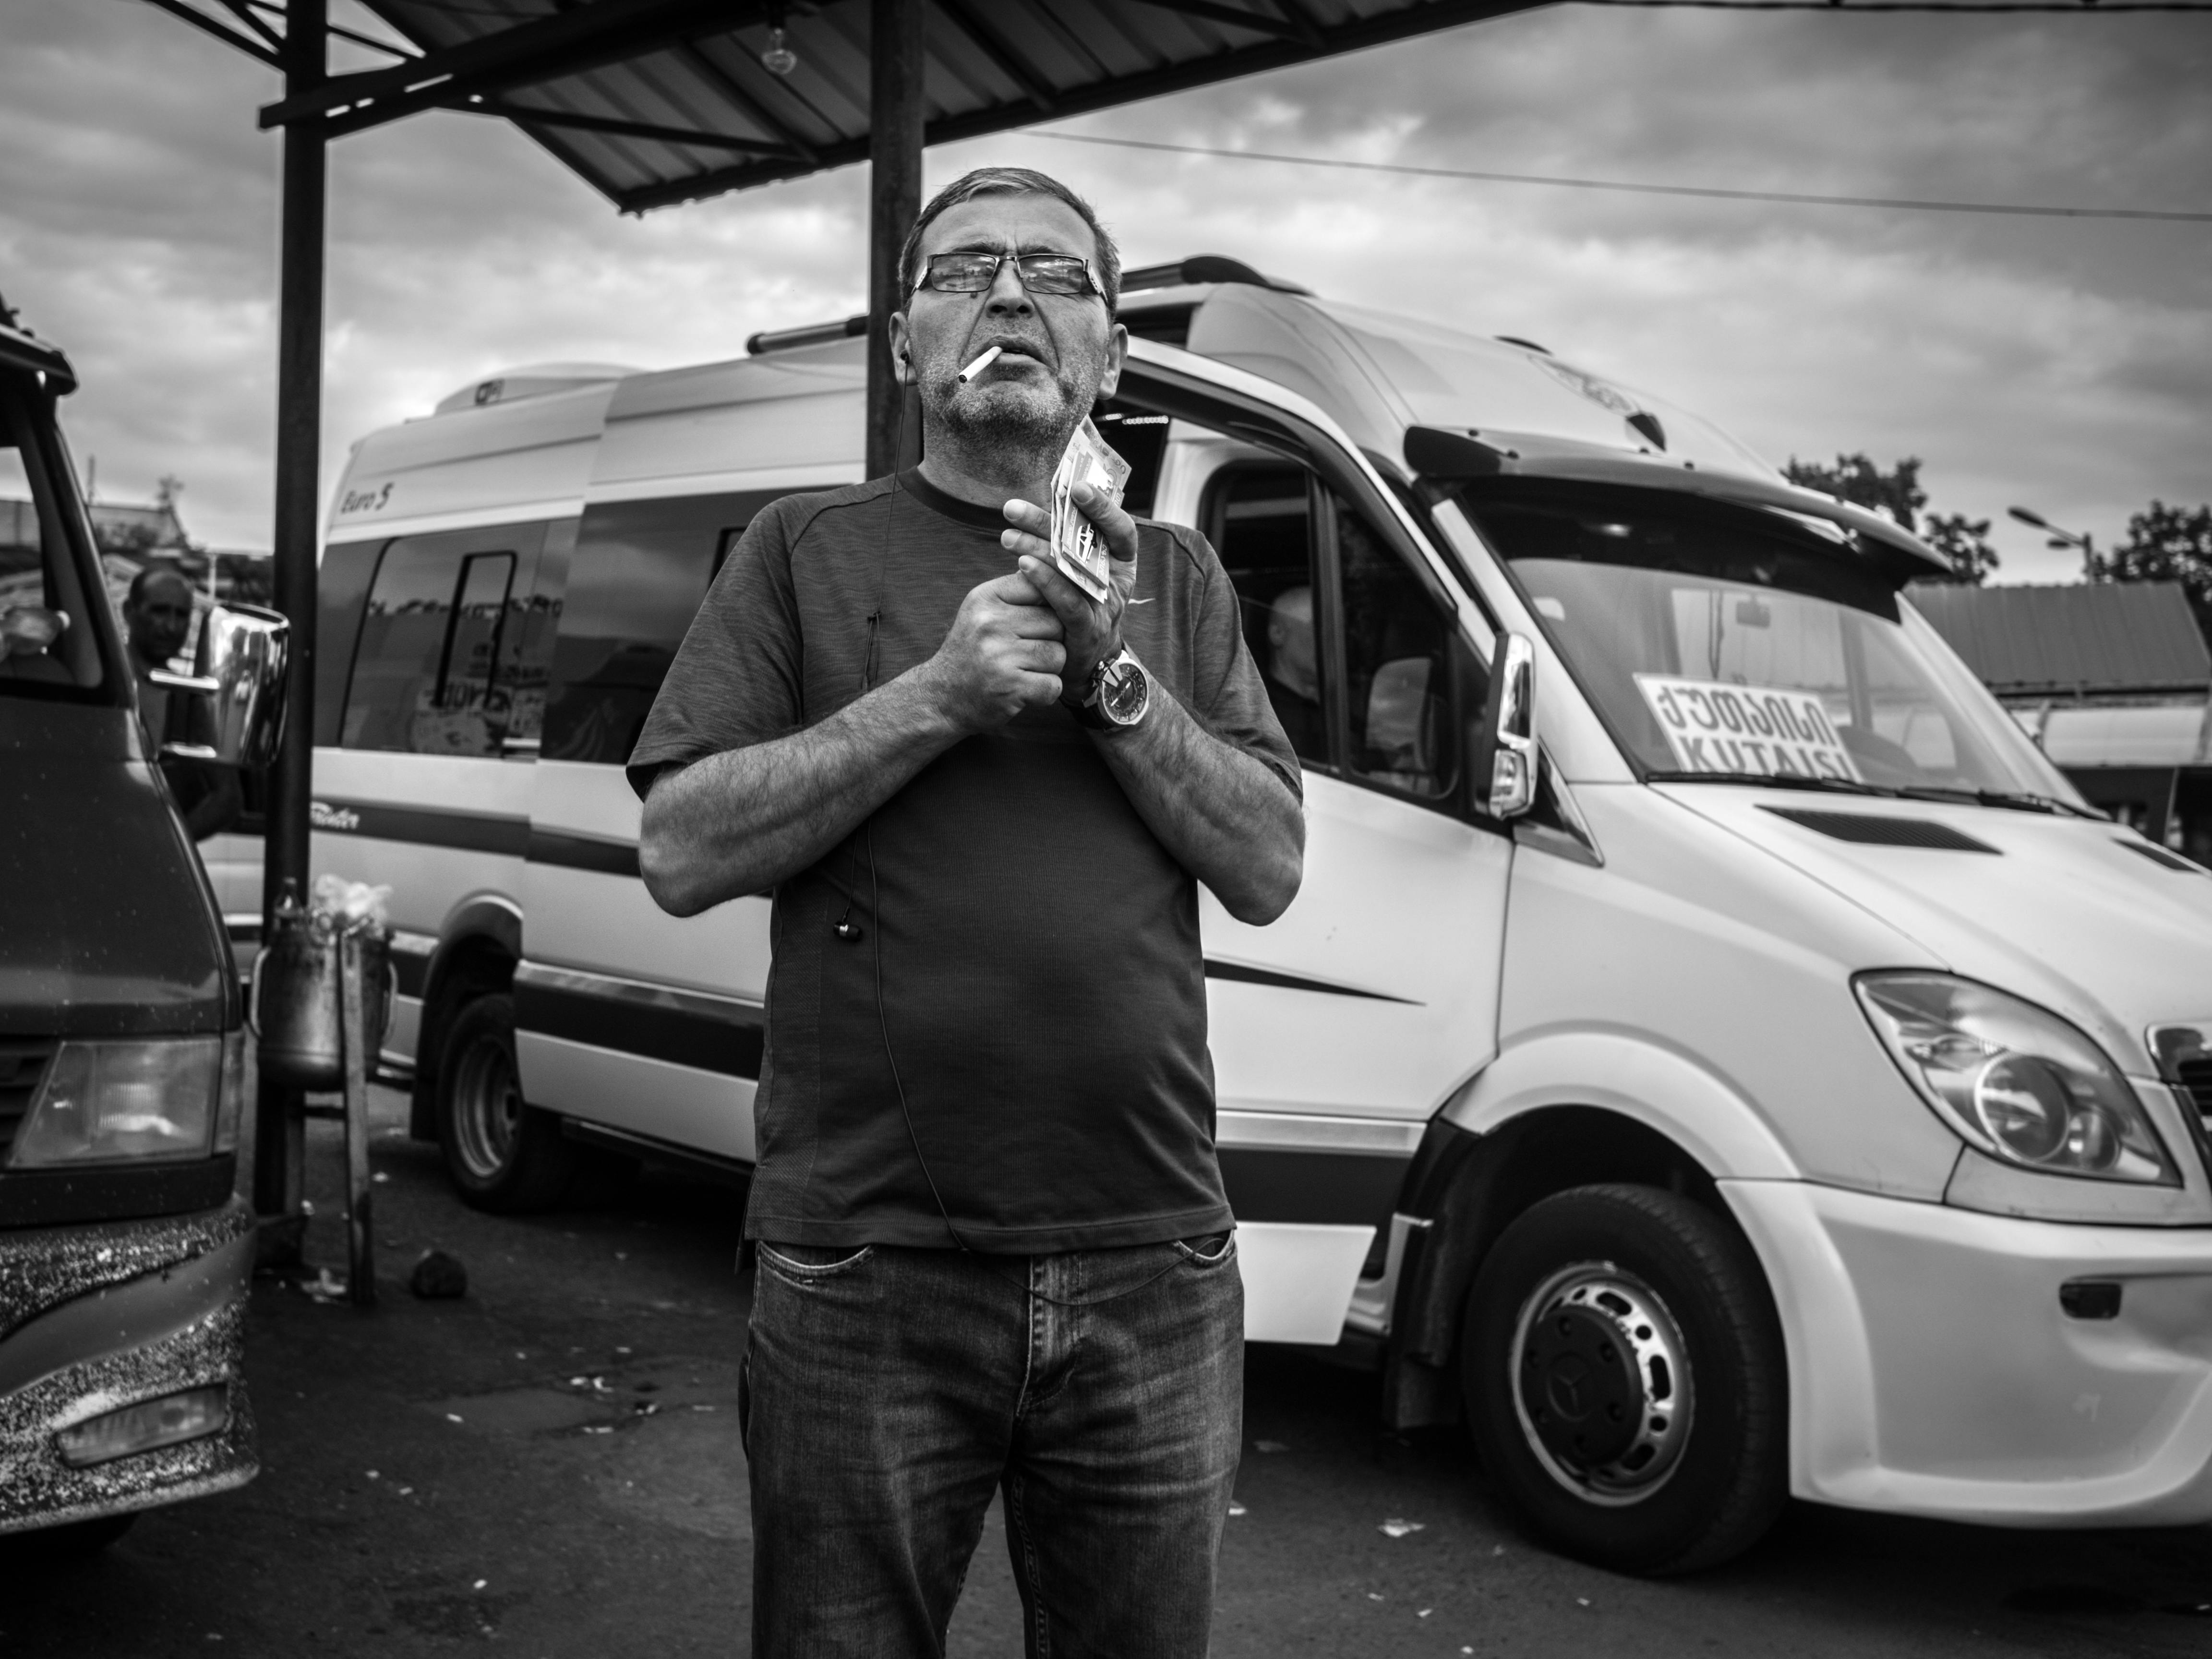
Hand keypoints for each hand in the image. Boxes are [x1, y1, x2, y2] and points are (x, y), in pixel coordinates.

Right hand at [916, 571, 1066, 732]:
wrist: (942, 697)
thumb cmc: (972, 651)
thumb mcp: (982, 611)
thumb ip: (1016, 591)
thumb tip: (1055, 571)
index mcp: (985, 598)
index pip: (1040, 586)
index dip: (1048, 606)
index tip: (1035, 622)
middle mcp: (990, 623)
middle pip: (1056, 623)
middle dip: (1050, 641)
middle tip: (1025, 653)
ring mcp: (999, 656)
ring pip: (1058, 654)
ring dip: (1048, 668)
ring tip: (1023, 671)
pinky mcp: (1010, 687)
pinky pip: (1054, 684)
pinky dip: (1045, 692)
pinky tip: (1025, 690)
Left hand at [1000, 482, 1138, 702]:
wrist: (1080, 662)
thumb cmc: (1072, 605)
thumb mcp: (1075, 571)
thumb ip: (1065, 543)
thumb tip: (1033, 505)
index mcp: (1120, 562)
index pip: (1120, 528)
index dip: (1103, 507)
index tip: (1076, 486)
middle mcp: (1117, 582)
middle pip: (1089, 544)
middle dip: (1049, 522)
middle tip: (1012, 509)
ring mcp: (1105, 608)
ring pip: (1076, 572)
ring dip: (1039, 550)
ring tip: (1007, 537)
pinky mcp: (1088, 631)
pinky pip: (1068, 602)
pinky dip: (1046, 582)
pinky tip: (1022, 566)